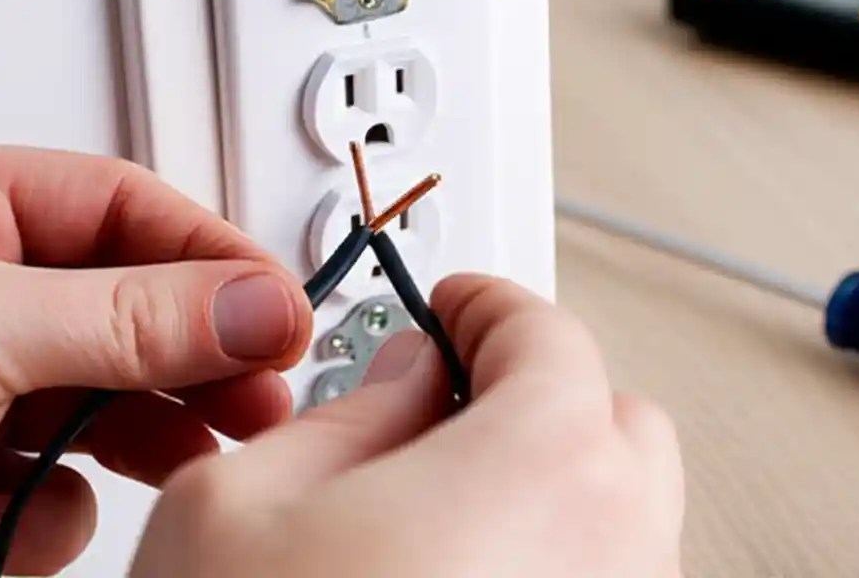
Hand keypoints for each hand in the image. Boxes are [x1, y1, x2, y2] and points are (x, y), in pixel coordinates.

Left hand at [0, 141, 311, 576]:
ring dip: (144, 436)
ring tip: (195, 454)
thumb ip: (130, 316)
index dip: (206, 251)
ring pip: (108, 400)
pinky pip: (58, 486)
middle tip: (262, 386)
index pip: (118, 207)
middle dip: (194, 351)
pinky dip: (40, 510)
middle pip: (128, 305)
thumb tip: (255, 302)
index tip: (276, 303)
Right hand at [132, 275, 683, 577]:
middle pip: (613, 422)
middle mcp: (617, 557)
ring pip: (618, 519)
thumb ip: (344, 411)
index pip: (547, 335)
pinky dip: (548, 565)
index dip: (485, 305)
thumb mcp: (240, 500)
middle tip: (447, 400)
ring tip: (434, 511)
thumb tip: (404, 382)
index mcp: (542, 471)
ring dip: (545, 486)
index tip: (454, 308)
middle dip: (536, 392)